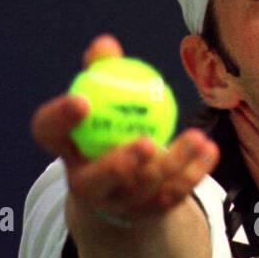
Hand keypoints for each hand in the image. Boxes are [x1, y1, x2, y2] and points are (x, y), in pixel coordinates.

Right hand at [30, 33, 219, 220]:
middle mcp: (86, 183)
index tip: (82, 100)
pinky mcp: (148, 213)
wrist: (126, 186)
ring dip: (173, 163)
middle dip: (119, 165)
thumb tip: (106, 44)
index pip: (49, 133)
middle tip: (147, 142)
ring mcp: (117, 203)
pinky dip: (194, 172)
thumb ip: (103, 73)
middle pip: (94, 181)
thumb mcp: (105, 101)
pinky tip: (209, 150)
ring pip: (144, 188)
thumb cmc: (111, 129)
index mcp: (66, 149)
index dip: (60, 119)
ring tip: (196, 137)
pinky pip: (173, 195)